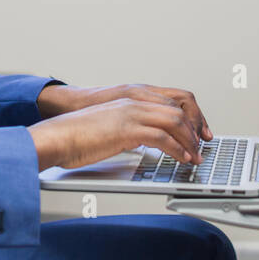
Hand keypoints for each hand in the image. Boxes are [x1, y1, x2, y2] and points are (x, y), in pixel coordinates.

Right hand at [28, 98, 203, 171]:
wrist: (57, 136)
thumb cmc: (75, 135)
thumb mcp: (108, 127)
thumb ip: (126, 129)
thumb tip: (140, 142)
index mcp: (129, 99)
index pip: (171, 101)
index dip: (189, 117)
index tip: (196, 132)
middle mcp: (133, 102)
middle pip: (178, 109)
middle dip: (194, 129)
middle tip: (201, 146)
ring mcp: (131, 114)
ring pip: (175, 122)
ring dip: (189, 141)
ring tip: (195, 157)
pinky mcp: (128, 130)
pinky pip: (164, 138)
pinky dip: (178, 150)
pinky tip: (182, 159)